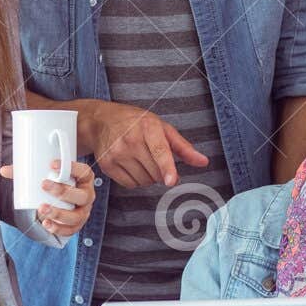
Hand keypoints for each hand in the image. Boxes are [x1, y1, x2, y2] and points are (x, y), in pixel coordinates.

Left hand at [0, 159, 94, 236]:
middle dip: (63, 191)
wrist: (64, 199)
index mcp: (84, 179)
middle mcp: (87, 195)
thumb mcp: (48, 174)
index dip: (71, 167)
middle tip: (43, 185)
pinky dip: (58, 229)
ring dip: (59, 213)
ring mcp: (83, 212)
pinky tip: (46, 225)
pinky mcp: (77, 225)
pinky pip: (71, 230)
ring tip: (41, 209)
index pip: (84, 171)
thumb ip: (28, 172)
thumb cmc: (57, 183)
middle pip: (82, 195)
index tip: (52, 164)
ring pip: (76, 215)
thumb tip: (4, 170)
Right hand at [85, 101, 208, 188]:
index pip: (159, 150)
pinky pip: (130, 185)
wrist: (102, 121)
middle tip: (156, 159)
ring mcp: (117, 153)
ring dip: (149, 177)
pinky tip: (132, 165)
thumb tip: (203, 162)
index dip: (167, 167)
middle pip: (155, 172)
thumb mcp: (162, 127)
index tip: (171, 180)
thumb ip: (183, 147)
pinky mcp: (107, 165)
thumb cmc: (136, 123)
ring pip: (144, 181)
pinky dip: (136, 180)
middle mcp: (131, 140)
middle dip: (162, 172)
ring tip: (142, 159)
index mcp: (148, 127)